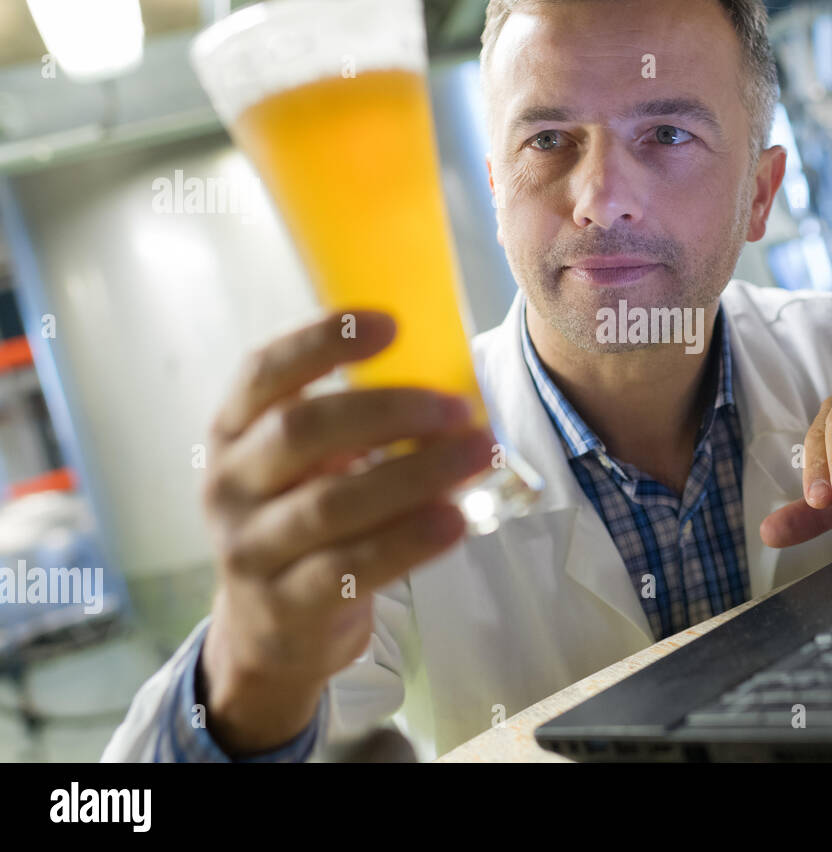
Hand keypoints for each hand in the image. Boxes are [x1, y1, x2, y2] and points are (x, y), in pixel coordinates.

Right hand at [197, 309, 494, 755]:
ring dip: (415, 474)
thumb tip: (448, 383)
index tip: (390, 323)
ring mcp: (250, 548)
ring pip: (332, 504)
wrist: (270, 631)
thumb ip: (351, 423)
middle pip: (303, 430)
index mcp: (233, 431)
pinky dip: (408, 541)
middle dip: (388, 411)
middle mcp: (230, 485)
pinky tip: (455, 521)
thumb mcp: (306, 465)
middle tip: (457, 408)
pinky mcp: (286, 604)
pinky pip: (351, 567)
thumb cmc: (304, 518)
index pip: (265, 371)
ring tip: (478, 455)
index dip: (323, 340)